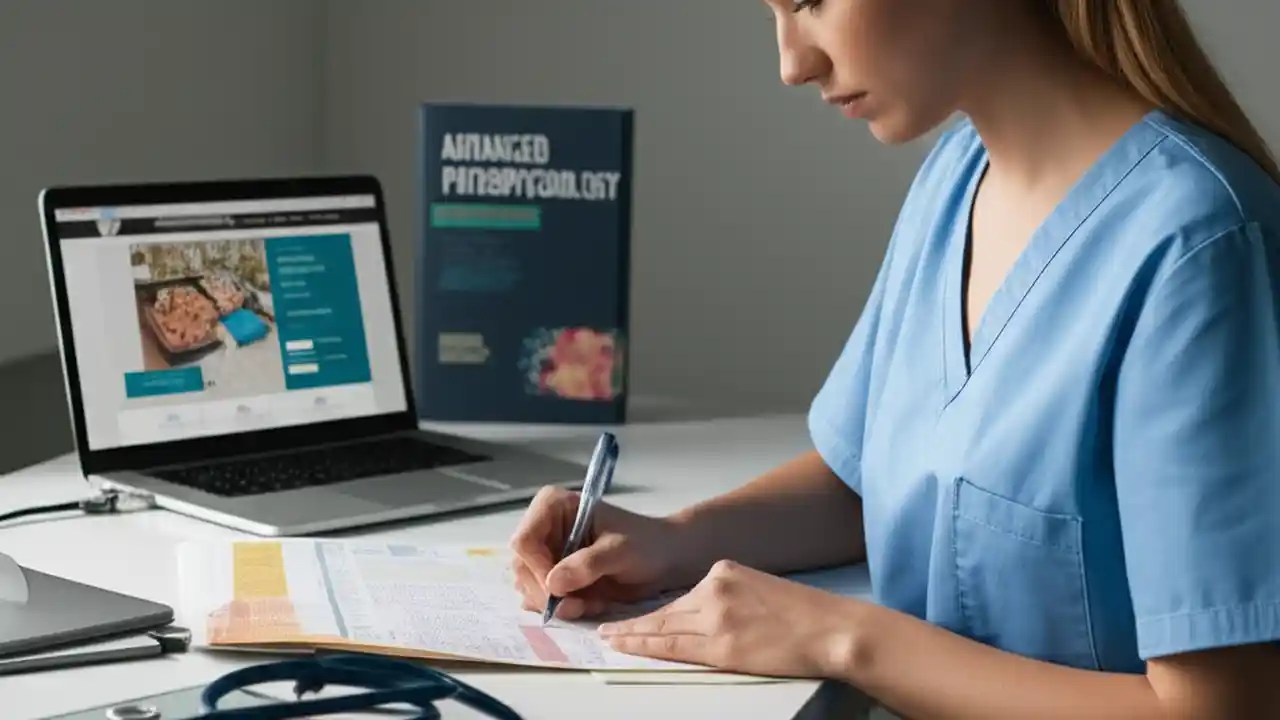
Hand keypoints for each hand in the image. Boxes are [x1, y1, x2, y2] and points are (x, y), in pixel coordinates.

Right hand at [509, 486, 689, 620]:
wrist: (665, 559)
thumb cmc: (646, 544)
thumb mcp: (620, 551)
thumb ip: (587, 564)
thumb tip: (552, 583)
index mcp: (554, 506)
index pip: (524, 540)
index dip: (537, 568)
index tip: (560, 590)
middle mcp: (544, 528)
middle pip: (522, 567)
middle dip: (547, 594)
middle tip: (579, 606)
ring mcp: (547, 554)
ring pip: (528, 587)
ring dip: (557, 604)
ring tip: (592, 602)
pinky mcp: (555, 577)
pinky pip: (542, 600)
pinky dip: (563, 610)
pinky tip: (591, 604)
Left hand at [597, 560, 859, 678]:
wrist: (830, 628)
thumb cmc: (803, 615)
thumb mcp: (758, 589)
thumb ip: (728, 595)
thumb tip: (702, 614)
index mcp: (724, 571)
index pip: (680, 596)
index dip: (652, 610)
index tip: (630, 616)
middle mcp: (714, 588)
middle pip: (664, 611)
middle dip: (631, 622)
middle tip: (602, 628)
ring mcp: (716, 617)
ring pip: (662, 628)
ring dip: (631, 635)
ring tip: (607, 639)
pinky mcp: (722, 645)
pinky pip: (674, 647)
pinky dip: (646, 647)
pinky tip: (628, 647)